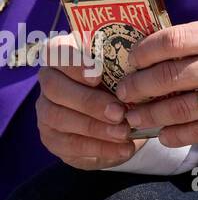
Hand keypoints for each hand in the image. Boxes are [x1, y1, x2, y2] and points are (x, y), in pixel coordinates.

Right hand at [36, 33, 143, 168]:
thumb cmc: (124, 86)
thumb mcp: (127, 72)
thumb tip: (148, 63)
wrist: (118, 123)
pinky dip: (99, 147)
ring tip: (124, 133)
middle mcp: (50, 82)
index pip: (56, 51)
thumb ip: (128, 64)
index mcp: (66, 57)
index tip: (98, 75)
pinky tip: (123, 148)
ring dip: (96, 128)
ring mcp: (46, 111)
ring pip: (61, 118)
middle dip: (90, 102)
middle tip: (119, 113)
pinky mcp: (51, 138)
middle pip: (56, 88)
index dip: (73, 63)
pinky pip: (70, 144)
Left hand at [111, 3, 197, 147]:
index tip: (131, 59)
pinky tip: (163, 132)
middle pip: (169, 77)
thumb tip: (172, 39)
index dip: (143, 52)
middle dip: (137, 86)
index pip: (173, 41)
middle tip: (124, 91)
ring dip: (149, 114)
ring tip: (134, 115)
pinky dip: (176, 134)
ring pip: (181, 109)